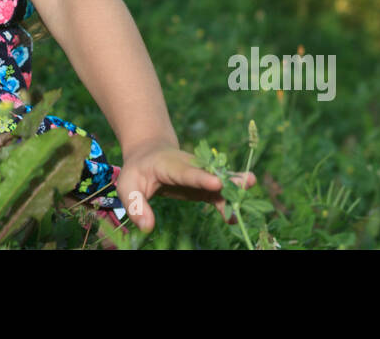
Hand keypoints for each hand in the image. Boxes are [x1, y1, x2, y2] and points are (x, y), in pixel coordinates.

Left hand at [116, 143, 255, 232]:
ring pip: (221, 181)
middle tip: (249, 181)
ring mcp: (199, 176)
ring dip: (236, 188)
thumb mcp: (128, 185)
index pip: (187, 172)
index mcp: (170, 165)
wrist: (149, 153)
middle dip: (230, 177)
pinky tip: (232, 216)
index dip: (202, 178)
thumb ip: (136, 205)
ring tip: (252, 190)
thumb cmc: (137, 170)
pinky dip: (228, 203)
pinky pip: (219, 195)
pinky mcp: (204, 187)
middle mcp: (190, 168)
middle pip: (211, 173)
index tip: (217, 183)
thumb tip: (147, 227)